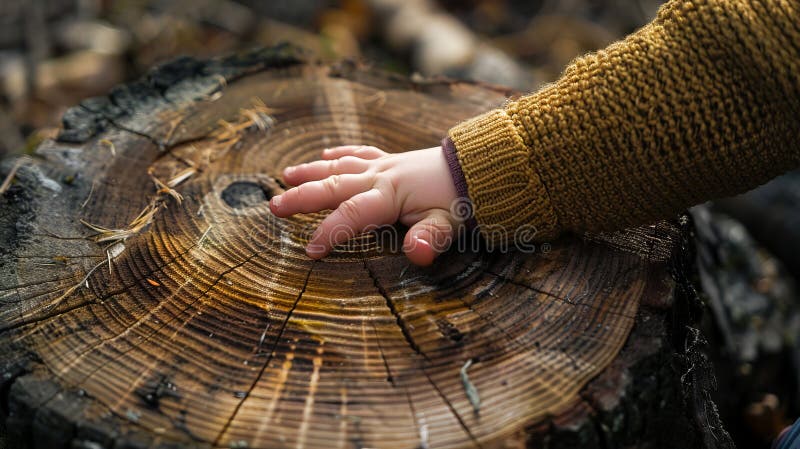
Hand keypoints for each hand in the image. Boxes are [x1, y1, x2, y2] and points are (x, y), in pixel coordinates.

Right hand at [269, 145, 459, 265]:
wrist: (480, 166)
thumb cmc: (464, 200)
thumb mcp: (452, 224)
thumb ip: (431, 238)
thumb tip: (417, 253)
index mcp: (391, 194)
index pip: (352, 214)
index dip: (329, 233)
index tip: (310, 252)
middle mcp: (381, 176)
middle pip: (334, 186)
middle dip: (302, 197)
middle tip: (274, 207)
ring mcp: (385, 165)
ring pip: (340, 166)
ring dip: (312, 172)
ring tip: (285, 177)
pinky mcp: (392, 160)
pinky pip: (360, 153)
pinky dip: (340, 153)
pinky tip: (325, 154)